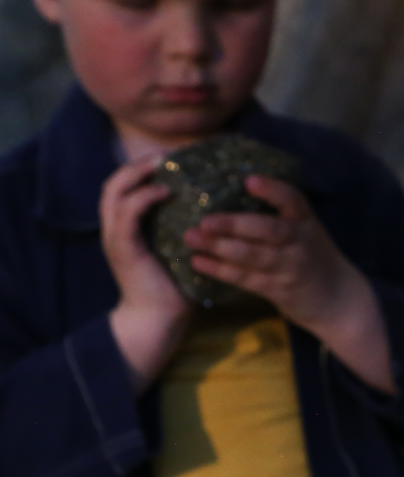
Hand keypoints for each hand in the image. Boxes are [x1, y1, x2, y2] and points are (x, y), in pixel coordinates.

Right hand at [101, 156, 190, 389]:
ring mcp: (116, 238)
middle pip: (114, 182)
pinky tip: (165, 192)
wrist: (158, 320)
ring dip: (139, 175)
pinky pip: (127, 215)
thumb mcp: (180, 247)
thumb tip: (215, 203)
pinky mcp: (124, 249)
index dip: (142, 167)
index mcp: (127, 226)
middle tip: (168, 156)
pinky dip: (144, 198)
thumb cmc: (175, 285)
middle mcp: (115, 228)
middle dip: (139, 164)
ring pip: (115, 192)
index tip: (171, 157)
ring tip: (165, 166)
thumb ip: (184, 225)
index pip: (124, 185)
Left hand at [187, 176, 394, 391]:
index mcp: (305, 221)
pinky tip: (198, 262)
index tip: (249, 180)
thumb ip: (278, 214)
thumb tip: (231, 188)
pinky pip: (245, 278)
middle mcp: (300, 242)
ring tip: (190, 238)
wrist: (336, 297)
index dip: (272, 190)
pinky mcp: (278, 289)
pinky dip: (220, 270)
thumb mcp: (304, 230)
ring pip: (252, 256)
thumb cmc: (311, 255)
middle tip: (204, 221)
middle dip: (234, 224)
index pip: (293, 200)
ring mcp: (289, 267)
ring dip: (219, 248)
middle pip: (267, 230)